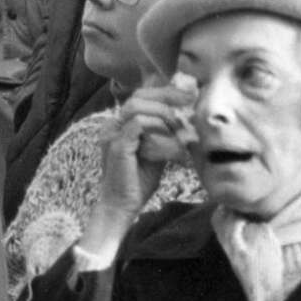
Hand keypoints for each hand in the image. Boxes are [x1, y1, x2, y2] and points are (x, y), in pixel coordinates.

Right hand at [81, 79, 196, 256]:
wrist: (121, 208)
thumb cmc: (139, 182)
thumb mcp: (157, 151)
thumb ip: (165, 133)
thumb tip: (187, 117)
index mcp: (120, 124)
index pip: (141, 96)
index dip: (165, 92)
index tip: (188, 95)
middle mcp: (113, 125)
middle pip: (139, 96)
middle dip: (166, 95)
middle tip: (188, 101)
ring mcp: (112, 134)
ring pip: (138, 107)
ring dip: (163, 115)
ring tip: (179, 130)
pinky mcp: (116, 145)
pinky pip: (139, 126)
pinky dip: (159, 133)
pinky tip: (172, 146)